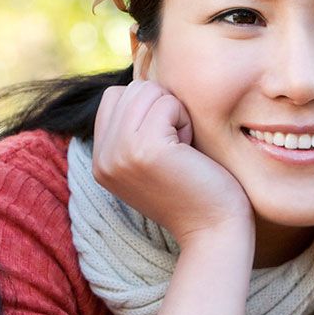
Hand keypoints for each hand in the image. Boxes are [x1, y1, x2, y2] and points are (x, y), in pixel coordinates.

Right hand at [93, 80, 251, 246]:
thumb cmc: (194, 190)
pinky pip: (168, 103)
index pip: (114, 97)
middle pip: (131, 89)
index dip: (149, 108)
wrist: (213, 231)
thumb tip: (141, 83)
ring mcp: (119, 153)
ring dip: (175, 113)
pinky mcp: (143, 149)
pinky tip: (189, 153)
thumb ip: (134, 128)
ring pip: (148, 91)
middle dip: (163, 109)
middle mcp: (102, 158)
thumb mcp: (150, 159)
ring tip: (182, 150)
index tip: (165, 146)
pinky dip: (186, 121)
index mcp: (100, 161)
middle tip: (177, 149)